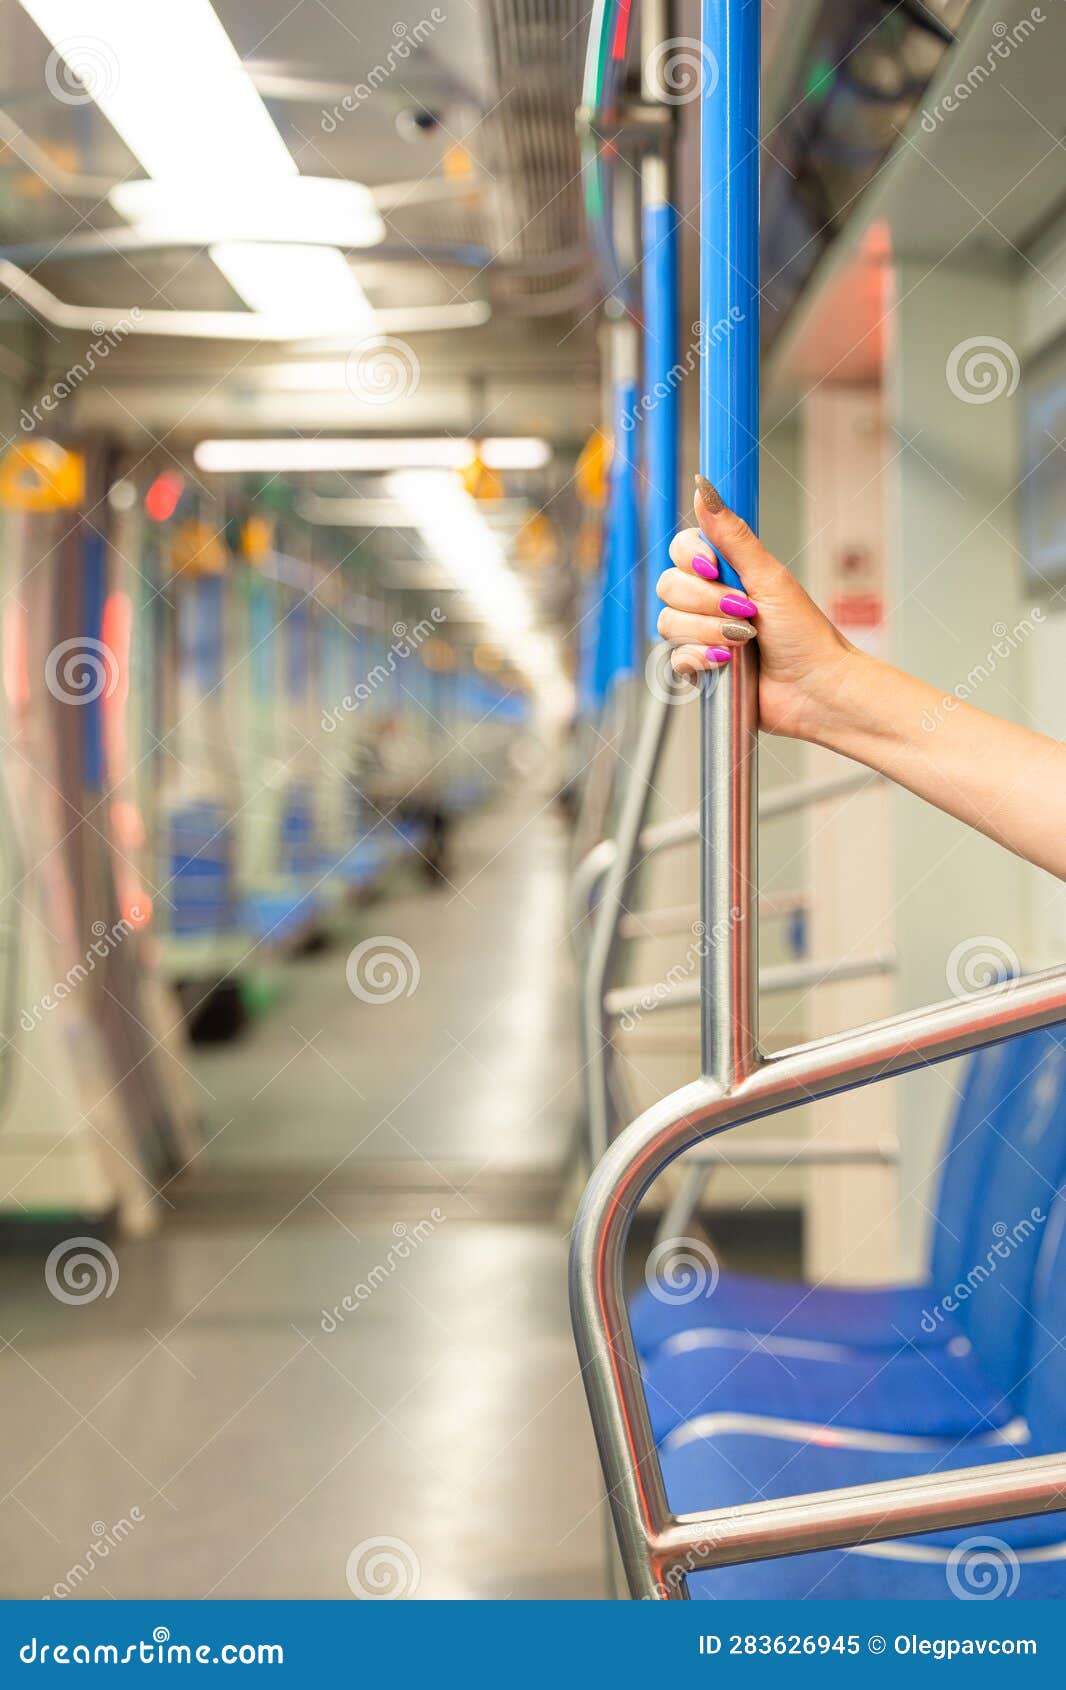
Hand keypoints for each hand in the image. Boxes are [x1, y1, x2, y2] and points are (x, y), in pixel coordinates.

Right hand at [656, 478, 855, 740]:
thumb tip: (705, 487)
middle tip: (744, 611)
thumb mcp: (768, 576)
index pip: (680, 549)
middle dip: (706, 602)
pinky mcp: (699, 668)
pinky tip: (726, 663)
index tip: (714, 567)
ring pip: (668, 622)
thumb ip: (731, 534)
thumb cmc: (804, 633)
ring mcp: (703, 634)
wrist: (815, 689)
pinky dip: (699, 659)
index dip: (690, 558)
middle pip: (669, 586)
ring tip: (744, 642)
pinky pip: (673, 658)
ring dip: (707, 632)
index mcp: (728, 572)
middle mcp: (710, 600)